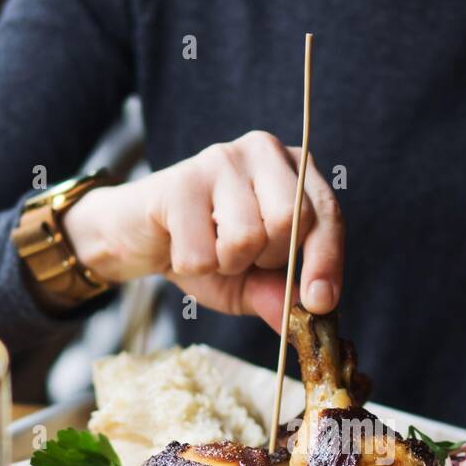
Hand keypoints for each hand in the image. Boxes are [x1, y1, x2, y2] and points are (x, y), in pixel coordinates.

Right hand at [62, 131, 343, 329]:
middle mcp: (263, 151)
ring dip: (226, 264)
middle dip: (268, 259)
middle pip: (290, 221)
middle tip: (241, 257)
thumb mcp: (252, 281)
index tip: (320, 302)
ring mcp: (221, 158)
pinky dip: (192, 266)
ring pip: (246, 237)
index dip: (327, 260)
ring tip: (209, 247)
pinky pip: (202, 252)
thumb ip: (280, 295)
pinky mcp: (181, 180)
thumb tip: (309, 315)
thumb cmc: (205, 251)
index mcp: (293, 169)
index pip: (326, 213)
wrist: (138, 236)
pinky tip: (180, 243)